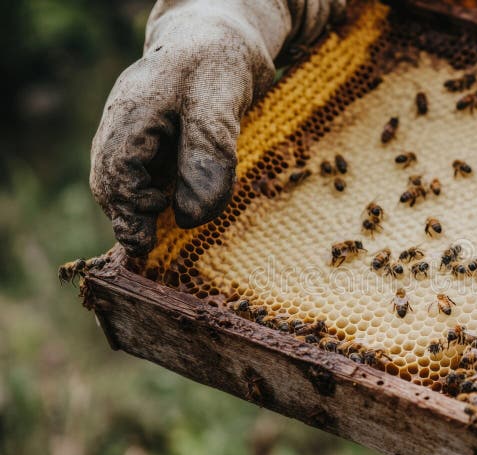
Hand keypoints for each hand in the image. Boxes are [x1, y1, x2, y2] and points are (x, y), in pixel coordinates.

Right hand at [90, 0, 343, 255]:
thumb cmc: (219, 64)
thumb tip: (192, 219)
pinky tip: (164, 215)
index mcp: (133, 109)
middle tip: (144, 247)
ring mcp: (134, 133)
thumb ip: (209, 155)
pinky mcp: (151, 144)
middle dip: (126, 214)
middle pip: (109, 177)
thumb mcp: (221, 102)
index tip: (157, 218)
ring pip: (122, 179)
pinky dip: (148, 198)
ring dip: (135, 209)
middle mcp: (124, 123)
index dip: (131, 200)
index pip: (117, 165)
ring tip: (149, 238)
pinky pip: (141, 176)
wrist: (219, 40)